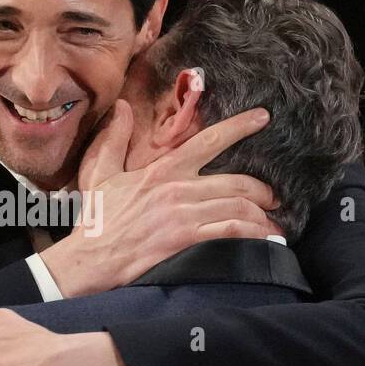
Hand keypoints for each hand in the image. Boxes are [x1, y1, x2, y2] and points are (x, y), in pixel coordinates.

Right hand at [39, 100, 282, 296]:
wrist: (89, 258)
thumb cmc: (96, 219)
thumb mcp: (100, 173)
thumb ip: (114, 138)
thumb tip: (121, 107)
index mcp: (162, 170)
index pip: (208, 140)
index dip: (240, 126)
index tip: (263, 118)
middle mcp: (178, 189)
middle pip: (237, 181)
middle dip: (264, 189)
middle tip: (275, 195)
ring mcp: (183, 215)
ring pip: (239, 207)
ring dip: (263, 215)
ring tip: (273, 222)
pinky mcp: (185, 241)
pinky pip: (230, 232)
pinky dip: (253, 234)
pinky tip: (263, 240)